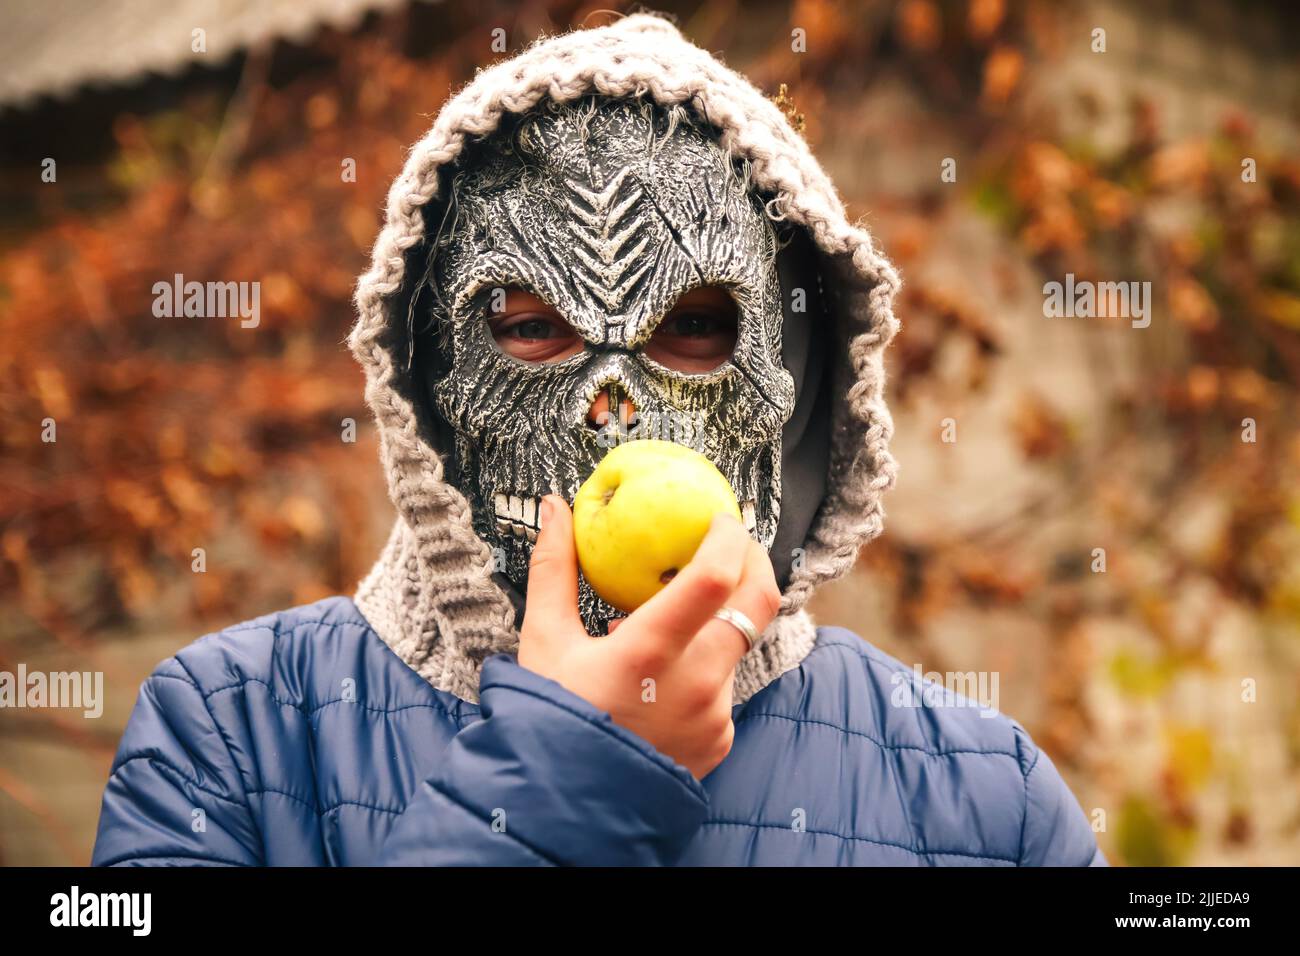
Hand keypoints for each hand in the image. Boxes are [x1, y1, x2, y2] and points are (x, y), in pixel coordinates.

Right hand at [517, 494, 780, 779]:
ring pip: (736, 645)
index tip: (720, 517)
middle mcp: (694, 684)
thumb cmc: (550, 715)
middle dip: (753, 561)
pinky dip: (704, 668)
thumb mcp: (545, 640)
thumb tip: (553, 507)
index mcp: (649, 653)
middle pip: (756, 603)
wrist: (565, 803)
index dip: (729, 538)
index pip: (714, 579)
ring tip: (680, 615)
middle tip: (734, 542)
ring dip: (719, 620)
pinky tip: (667, 675)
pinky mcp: (721, 738)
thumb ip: (555, 568)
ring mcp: (714, 715)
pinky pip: (725, 686)